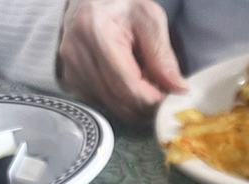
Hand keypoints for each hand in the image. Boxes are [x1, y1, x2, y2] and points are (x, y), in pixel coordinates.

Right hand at [57, 0, 187, 120]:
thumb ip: (163, 55)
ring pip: (114, 108)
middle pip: (121, 103)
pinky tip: (122, 78)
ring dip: (134, 101)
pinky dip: (119, 98)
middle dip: (146, 103)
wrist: (92, 1)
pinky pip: (104, 104)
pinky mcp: (71, 80)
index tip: (167, 92)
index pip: (130, 88)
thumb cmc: (121, 5)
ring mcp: (70, 68)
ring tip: (140, 76)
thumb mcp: (149, 19)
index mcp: (96, 31)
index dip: (154, 98)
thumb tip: (178, 89)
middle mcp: (76, 52)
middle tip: (157, 86)